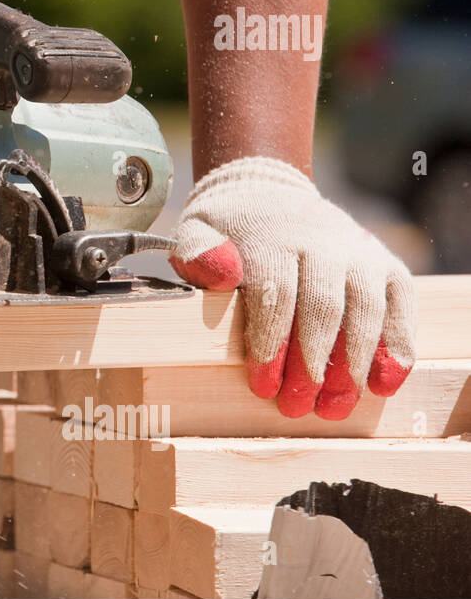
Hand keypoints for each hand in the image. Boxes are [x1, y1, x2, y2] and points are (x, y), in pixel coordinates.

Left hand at [168, 156, 416, 419]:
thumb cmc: (227, 229)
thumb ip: (199, 254)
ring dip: (353, 364)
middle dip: (312, 363)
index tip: (263, 387)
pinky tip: (384, 384)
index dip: (271, 345)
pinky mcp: (385, 263)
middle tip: (299, 407)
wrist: (266, 191)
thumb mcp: (196, 232)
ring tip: (335, 406)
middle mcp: (322, 242)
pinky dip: (398, 344)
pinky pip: (401, 303)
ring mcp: (358, 252)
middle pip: (324, 308)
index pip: (275, 295)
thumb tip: (222, 273)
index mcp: (272, 239)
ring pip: (366, 310)